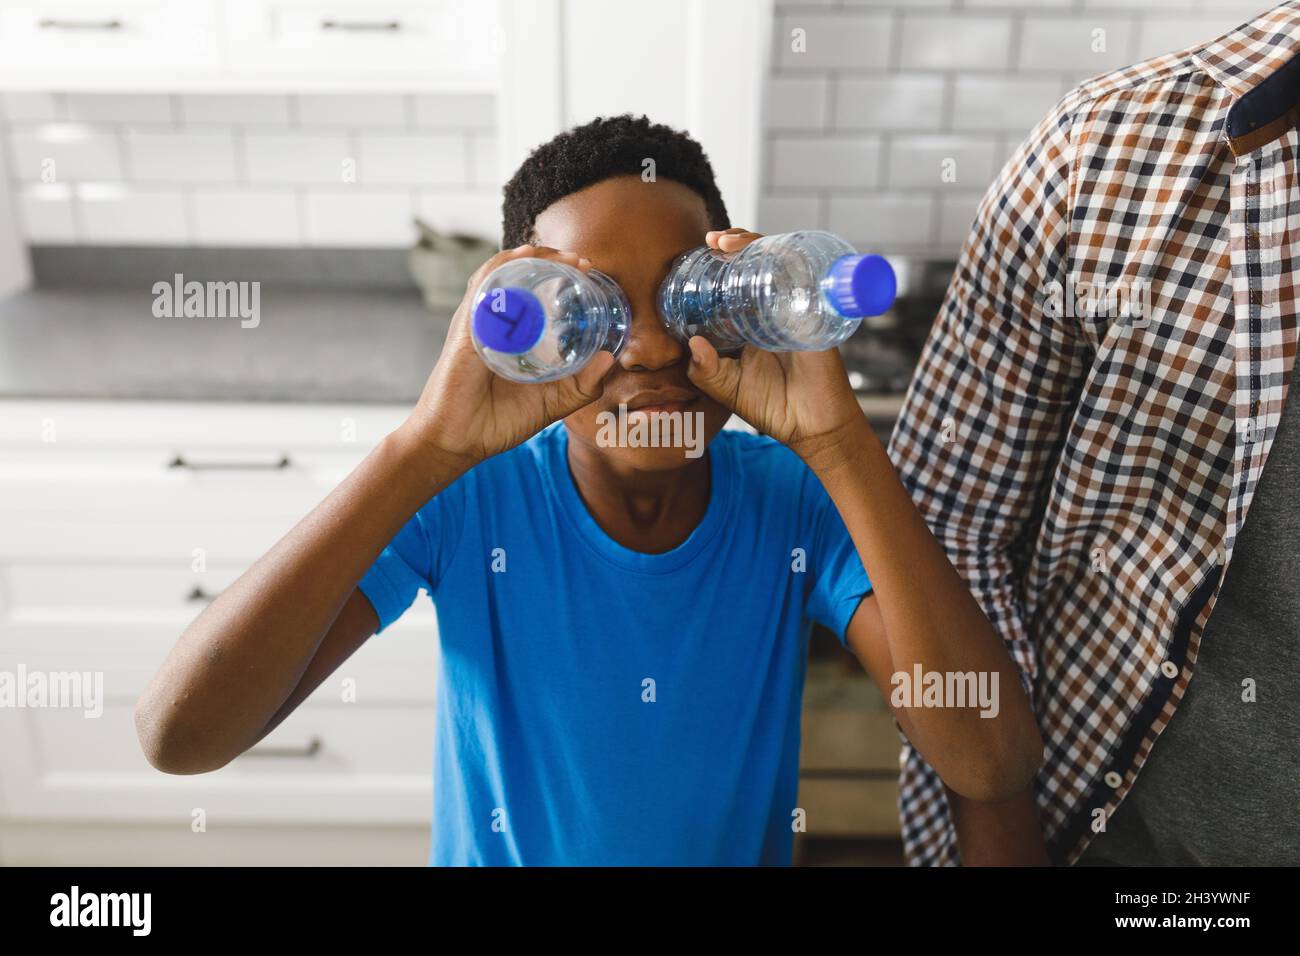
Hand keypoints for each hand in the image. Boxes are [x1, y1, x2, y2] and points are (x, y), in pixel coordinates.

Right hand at [402, 245, 614, 467]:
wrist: (458, 442)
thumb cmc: (498, 421)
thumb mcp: (554, 402)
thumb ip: (582, 385)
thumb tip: (610, 358)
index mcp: (513, 334)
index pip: (535, 292)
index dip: (562, 276)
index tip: (589, 273)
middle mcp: (494, 321)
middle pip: (520, 274)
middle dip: (553, 261)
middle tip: (583, 263)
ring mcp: (478, 321)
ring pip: (502, 271)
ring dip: (533, 257)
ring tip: (563, 257)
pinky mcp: (466, 328)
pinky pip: (482, 285)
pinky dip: (503, 266)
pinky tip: (525, 257)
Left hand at [685, 228, 867, 463]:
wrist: (812, 427)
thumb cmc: (772, 407)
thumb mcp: (727, 388)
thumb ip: (705, 371)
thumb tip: (694, 342)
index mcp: (750, 322)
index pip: (736, 281)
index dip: (721, 263)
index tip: (700, 254)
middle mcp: (772, 310)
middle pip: (758, 262)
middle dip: (736, 242)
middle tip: (714, 242)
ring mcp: (795, 309)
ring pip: (779, 262)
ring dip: (755, 244)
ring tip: (729, 243)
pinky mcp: (815, 314)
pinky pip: (805, 278)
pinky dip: (789, 259)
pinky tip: (770, 253)